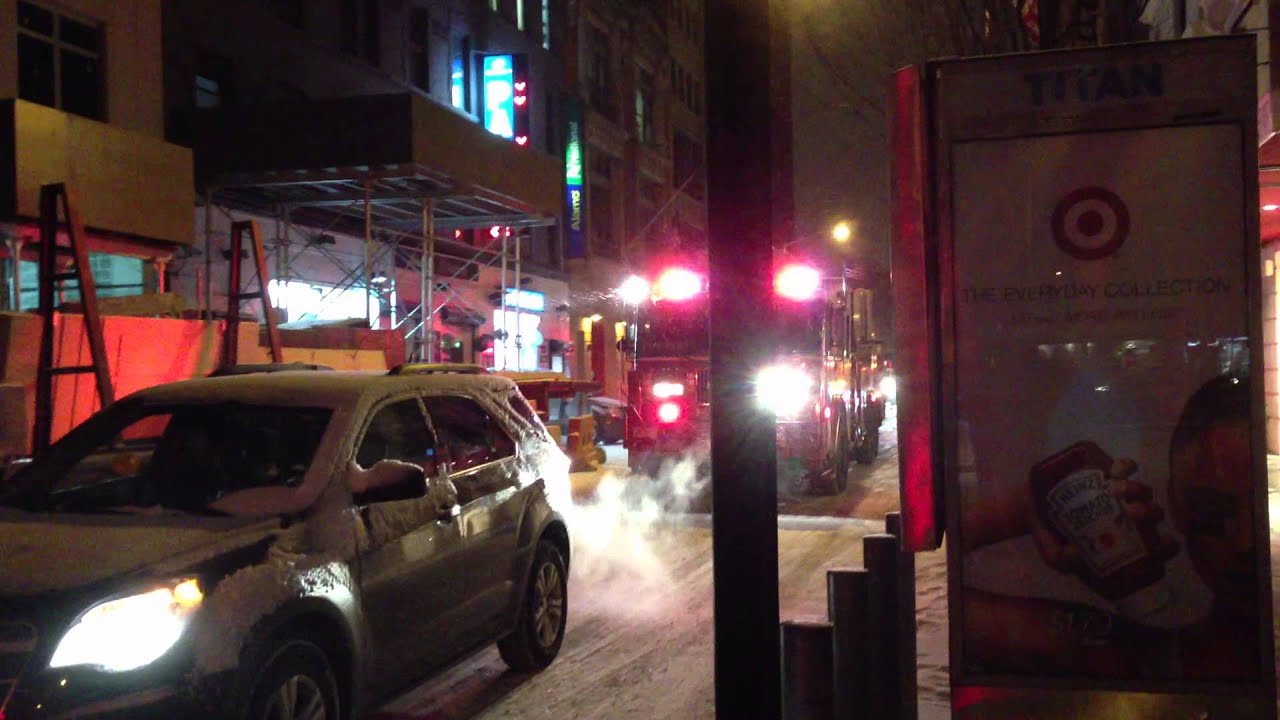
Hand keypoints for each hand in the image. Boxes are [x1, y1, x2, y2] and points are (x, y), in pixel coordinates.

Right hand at [1032, 458, 1178, 574]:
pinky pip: (1125, 466)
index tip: (1164, 542)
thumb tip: (1075, 553)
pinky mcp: (1106, 473)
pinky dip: (1126, 466)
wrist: (1030, 507)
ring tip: (1119, 489)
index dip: (1169, 546)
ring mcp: (1118, 495)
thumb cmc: (1049, 535)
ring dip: (1138, 489)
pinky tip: (1116, 470)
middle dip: (1150, 512)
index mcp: (1122, 541)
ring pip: (1144, 491)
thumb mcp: (1053, 555)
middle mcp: (1126, 517)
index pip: (1158, 546)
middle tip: (1132, 513)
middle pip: (1153, 514)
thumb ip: (1061, 560)